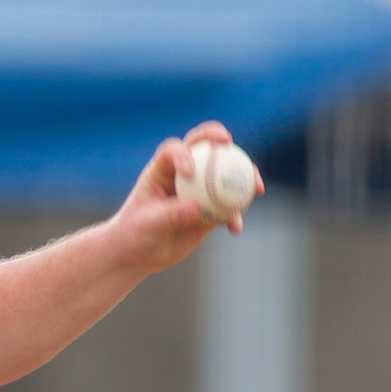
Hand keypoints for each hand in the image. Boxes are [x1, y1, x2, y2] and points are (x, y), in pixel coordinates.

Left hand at [105, 121, 266, 274]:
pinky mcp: (210, 209)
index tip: (189, 172)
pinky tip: (235, 229)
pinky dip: (235, 216)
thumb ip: (169, 214)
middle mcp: (183, 174)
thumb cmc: (134, 234)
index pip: (172, 151)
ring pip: (225, 174)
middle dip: (217, 137)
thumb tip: (196, 208)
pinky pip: (229, 208)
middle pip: (202, 147)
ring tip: (256, 188)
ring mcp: (199, 189)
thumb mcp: (148, 224)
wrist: (140, 254)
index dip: (183, 153)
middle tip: (229, 142)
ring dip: (244, 176)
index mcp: (161, 171)